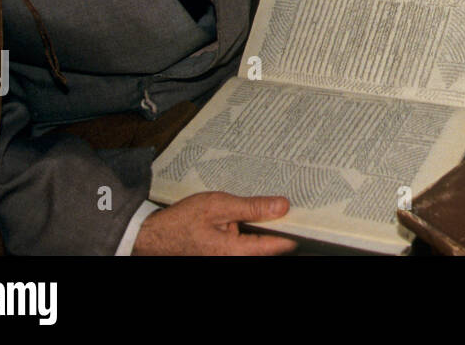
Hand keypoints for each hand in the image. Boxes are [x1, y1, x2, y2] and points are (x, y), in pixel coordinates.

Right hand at [134, 192, 298, 255]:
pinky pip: (245, 243)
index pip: (274, 246)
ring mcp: (229, 257)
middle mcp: (234, 259)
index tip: (310, 220)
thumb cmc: (182, 221)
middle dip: (280, 227)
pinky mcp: (225, 253)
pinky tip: (256, 214)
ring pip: (256, 244)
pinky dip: (253, 229)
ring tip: (277, 207)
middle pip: (267, 246)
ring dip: (266, 227)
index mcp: (234, 251)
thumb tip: (281, 207)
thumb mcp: (218, 206)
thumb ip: (251, 207)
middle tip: (293, 208)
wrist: (155, 236)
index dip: (293, 232)